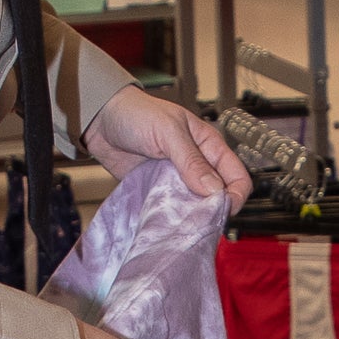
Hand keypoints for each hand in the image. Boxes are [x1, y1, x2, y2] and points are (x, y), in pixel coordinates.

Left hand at [85, 85, 252, 209]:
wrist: (101, 121)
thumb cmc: (137, 114)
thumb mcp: (168, 132)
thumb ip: (191, 160)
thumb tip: (214, 190)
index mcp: (209, 147)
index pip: (237, 177)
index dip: (235, 196)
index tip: (222, 210)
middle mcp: (198, 167)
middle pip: (218, 198)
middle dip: (213, 211)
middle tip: (199, 220)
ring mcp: (178, 181)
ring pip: (196, 207)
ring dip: (191, 217)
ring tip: (181, 224)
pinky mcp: (159, 192)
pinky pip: (173, 210)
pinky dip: (172, 218)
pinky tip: (166, 222)